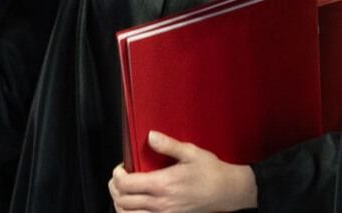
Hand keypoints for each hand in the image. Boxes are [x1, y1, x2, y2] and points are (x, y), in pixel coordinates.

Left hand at [108, 133, 257, 212]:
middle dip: (115, 187)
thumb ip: (169, 145)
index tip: (120, 167)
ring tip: (123, 192)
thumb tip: (151, 136)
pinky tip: (133, 205)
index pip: (126, 184)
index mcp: (163, 184)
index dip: (117, 175)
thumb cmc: (211, 171)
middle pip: (122, 200)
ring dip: (120, 203)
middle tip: (119, 177)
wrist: (227, 191)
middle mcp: (160, 202)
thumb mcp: (192, 152)